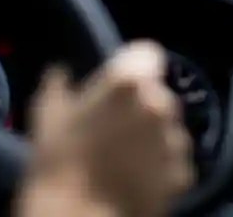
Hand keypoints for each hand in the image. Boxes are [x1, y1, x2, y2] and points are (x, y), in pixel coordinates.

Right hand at [15, 41, 193, 216]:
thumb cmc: (58, 164)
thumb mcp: (47, 117)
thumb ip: (58, 85)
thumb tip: (60, 72)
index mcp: (128, 83)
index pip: (147, 54)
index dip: (134, 66)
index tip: (121, 82)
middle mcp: (160, 104)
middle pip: (158, 93)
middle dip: (141, 106)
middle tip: (114, 128)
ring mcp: (176, 139)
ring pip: (168, 127)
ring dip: (152, 137)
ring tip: (122, 159)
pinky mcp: (184, 170)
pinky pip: (174, 160)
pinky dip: (160, 167)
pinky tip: (134, 179)